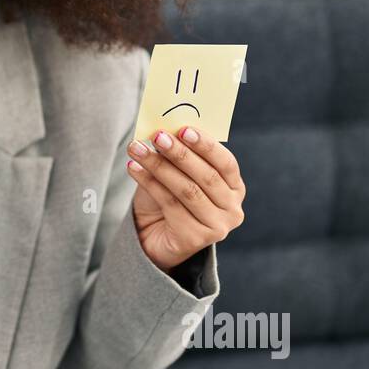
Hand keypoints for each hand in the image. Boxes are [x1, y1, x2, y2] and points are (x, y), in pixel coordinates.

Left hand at [125, 124, 245, 273]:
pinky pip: (170, 205)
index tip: (183, 130)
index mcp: (235, 188)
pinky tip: (133, 168)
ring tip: (137, 149)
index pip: (226, 163)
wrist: (155, 237)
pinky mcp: (196, 239)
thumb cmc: (169, 199)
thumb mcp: (178, 174)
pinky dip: (149, 183)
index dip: (206, 145)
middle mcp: (232, 209)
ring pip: (187, 190)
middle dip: (180, 154)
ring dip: (159, 166)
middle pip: (206, 176)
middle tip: (158, 136)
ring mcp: (217, 227)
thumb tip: (165, 129)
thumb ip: (179, 155)